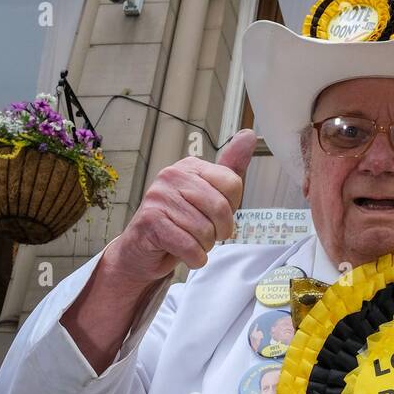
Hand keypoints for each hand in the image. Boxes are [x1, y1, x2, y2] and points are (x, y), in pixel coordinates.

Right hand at [106, 130, 257, 283]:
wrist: (143, 251)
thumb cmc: (180, 223)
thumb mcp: (210, 196)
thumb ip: (230, 170)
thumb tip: (249, 135)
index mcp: (190, 166)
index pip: (233, 184)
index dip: (230, 209)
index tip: (214, 216)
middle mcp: (172, 176)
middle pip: (221, 208)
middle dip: (218, 232)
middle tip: (203, 235)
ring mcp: (159, 197)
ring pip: (205, 232)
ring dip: (203, 247)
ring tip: (188, 241)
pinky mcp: (150, 222)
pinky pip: (190, 247)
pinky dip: (193, 258)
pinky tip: (181, 252)